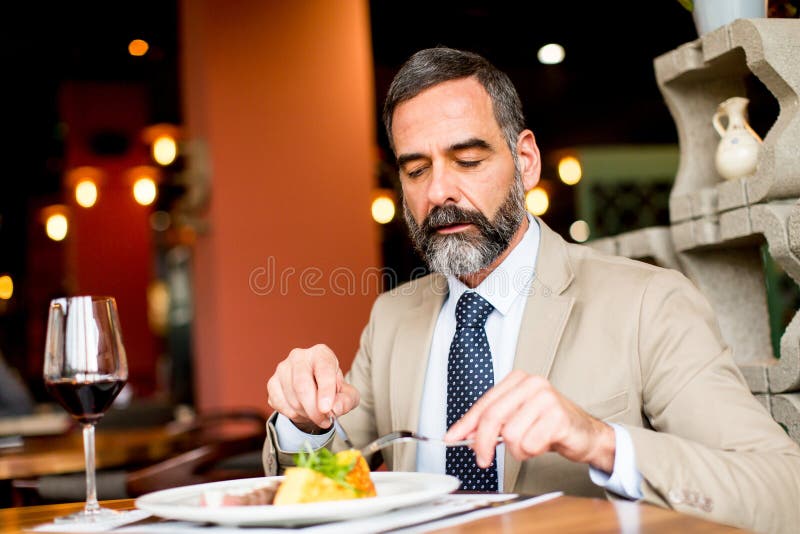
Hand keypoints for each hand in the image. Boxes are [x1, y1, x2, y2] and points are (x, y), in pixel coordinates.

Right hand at [266, 344, 359, 432]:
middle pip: (302, 385)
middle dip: (313, 409)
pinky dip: (292, 414)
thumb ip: (346, 400)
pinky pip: (279, 404)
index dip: (325, 390)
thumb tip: (335, 408)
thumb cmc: (333, 390)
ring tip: (316, 415)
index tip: (327, 409)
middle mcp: (299, 357)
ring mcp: (282, 369)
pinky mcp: (272, 382)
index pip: (323, 369)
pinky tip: (302, 412)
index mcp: (321, 354)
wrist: (315, 393)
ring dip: (305, 413)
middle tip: (324, 421)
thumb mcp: (348, 395)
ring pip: (291, 397)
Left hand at [444, 370, 615, 472]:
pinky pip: (529, 444)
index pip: (484, 404)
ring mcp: (546, 398)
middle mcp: (531, 384)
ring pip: (511, 434)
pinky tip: (543, 444)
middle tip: (482, 459)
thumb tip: (463, 434)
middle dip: (483, 443)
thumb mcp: (516, 418)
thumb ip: (491, 423)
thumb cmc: (549, 425)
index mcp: (517, 380)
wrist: (585, 434)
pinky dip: (532, 452)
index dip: (466, 424)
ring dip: (517, 449)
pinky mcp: (558, 417)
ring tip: (530, 443)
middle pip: (493, 417)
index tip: (453, 438)